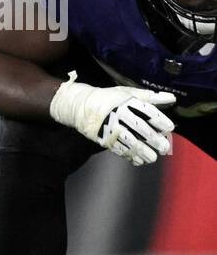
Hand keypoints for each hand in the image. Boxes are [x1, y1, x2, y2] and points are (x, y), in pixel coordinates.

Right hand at [49, 73, 175, 165]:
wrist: (82, 106)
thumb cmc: (110, 98)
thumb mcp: (128, 93)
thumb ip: (150, 97)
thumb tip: (172, 98)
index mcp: (126, 102)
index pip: (146, 111)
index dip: (159, 120)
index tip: (169, 128)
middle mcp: (118, 114)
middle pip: (139, 127)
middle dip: (152, 138)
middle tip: (164, 147)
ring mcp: (110, 127)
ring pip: (128, 140)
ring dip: (142, 151)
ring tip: (153, 158)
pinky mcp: (103, 137)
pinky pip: (117, 148)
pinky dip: (128, 155)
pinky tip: (138, 160)